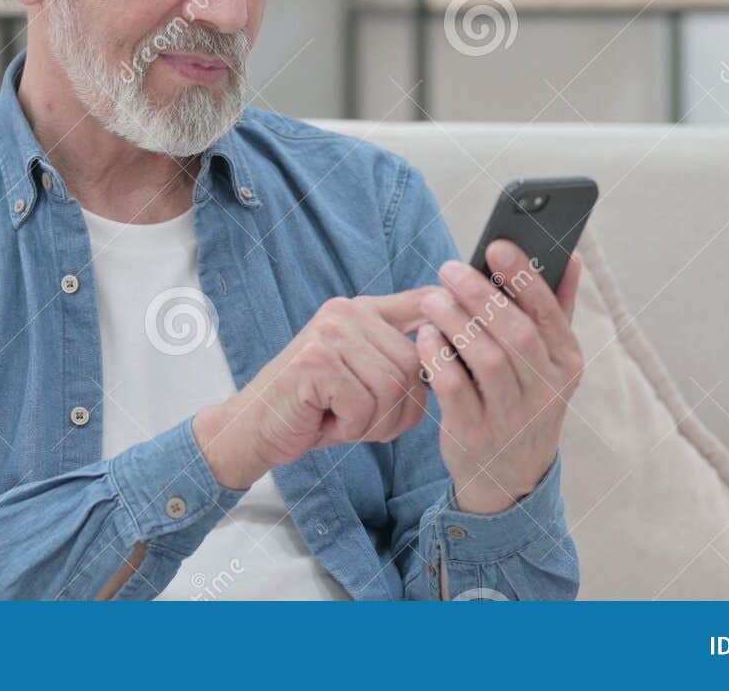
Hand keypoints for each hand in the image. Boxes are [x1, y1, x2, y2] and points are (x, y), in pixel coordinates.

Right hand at [194, 288, 435, 488]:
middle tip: (361, 420)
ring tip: (340, 419)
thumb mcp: (362, 377)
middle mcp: (347, 312)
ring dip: (372, 422)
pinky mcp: (315, 361)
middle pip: (412, 365)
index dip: (452, 314)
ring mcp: (329, 332)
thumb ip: (398, 360)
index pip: (422, 301)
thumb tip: (453, 354)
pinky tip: (324, 421)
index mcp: (362, 311)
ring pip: (391, 387)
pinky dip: (349, 427)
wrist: (254, 428)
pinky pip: (363, 405)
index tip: (474, 324)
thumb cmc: (312, 407)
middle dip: (397, 410)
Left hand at [418, 240, 583, 514]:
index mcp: (566, 363)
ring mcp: (511, 416)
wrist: (510, 476)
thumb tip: (569, 256)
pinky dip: (438, 358)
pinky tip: (425, 337)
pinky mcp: (475, 434)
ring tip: (433, 299)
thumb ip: (557, 308)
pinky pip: (455, 390)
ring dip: (456, 323)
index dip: (523, 278)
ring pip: (486, 360)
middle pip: (516, 335)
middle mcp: (544, 390)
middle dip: (481, 296)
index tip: (496, 246)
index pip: (549, 313)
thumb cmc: (526, 400)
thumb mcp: (550, 362)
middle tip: (450, 269)